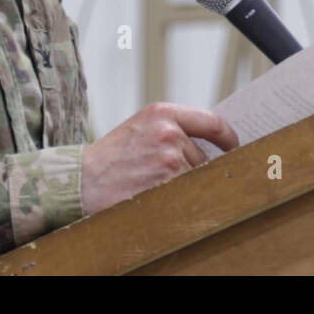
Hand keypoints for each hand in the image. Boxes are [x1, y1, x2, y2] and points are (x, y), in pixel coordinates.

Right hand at [80, 102, 238, 216]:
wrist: (81, 182)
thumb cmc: (110, 159)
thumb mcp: (140, 129)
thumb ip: (172, 129)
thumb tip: (211, 144)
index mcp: (162, 113)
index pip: (212, 123)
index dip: (228, 138)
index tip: (233, 147)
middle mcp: (169, 132)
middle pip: (204, 156)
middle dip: (192, 170)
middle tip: (170, 179)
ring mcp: (169, 160)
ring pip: (196, 178)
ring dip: (184, 186)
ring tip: (155, 187)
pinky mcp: (166, 185)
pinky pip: (187, 194)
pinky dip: (178, 200)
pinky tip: (158, 198)